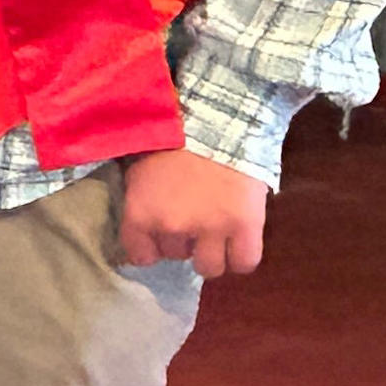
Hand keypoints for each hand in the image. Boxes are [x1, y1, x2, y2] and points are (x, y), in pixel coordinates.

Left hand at [119, 146, 268, 278]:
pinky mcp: (245, 226)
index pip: (140, 256)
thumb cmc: (173, 138)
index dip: (151, 249)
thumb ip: (141, 202)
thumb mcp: (140, 170)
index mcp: (140, 214)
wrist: (218, 118)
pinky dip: (241, 256)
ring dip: (211, 253)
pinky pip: (244, 262)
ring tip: (217, 234)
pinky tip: (239, 241)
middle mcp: (172, 227)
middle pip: (176, 256)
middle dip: (184, 241)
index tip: (159, 238)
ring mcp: (210, 229)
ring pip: (209, 267)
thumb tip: (145, 227)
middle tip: (193, 220)